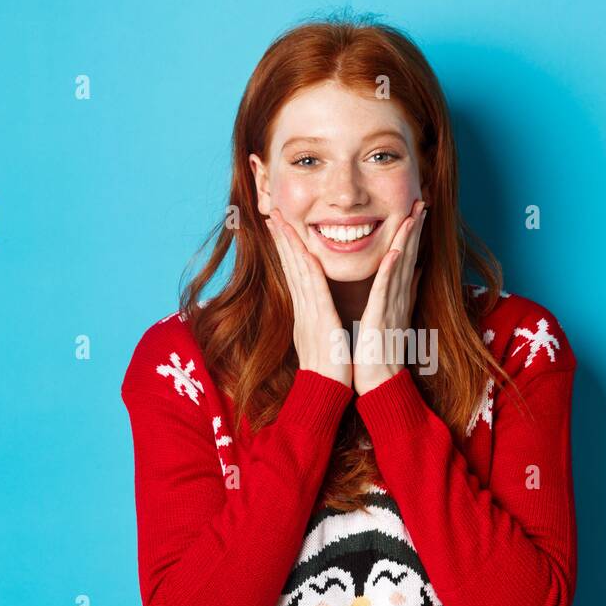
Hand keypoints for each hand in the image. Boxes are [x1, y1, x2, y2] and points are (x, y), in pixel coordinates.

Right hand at [266, 207, 352, 387]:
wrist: (328, 392)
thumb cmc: (332, 368)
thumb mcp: (327, 336)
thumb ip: (325, 318)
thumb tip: (327, 309)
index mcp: (307, 310)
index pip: (295, 272)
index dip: (288, 248)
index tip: (282, 227)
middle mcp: (304, 308)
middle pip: (290, 265)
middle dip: (282, 238)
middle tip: (273, 213)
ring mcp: (309, 313)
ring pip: (298, 270)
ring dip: (290, 244)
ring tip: (281, 220)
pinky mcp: (321, 320)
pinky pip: (315, 289)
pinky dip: (310, 267)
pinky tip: (307, 251)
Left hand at [353, 199, 425, 395]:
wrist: (379, 383)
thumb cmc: (381, 353)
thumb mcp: (395, 316)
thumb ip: (406, 293)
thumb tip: (416, 272)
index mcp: (398, 296)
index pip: (408, 258)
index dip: (413, 234)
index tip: (418, 211)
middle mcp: (399, 297)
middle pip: (410, 255)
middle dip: (415, 228)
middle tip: (421, 201)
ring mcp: (392, 305)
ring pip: (402, 265)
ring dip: (408, 240)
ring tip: (414, 215)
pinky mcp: (382, 316)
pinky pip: (387, 288)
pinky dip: (392, 268)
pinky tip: (396, 250)